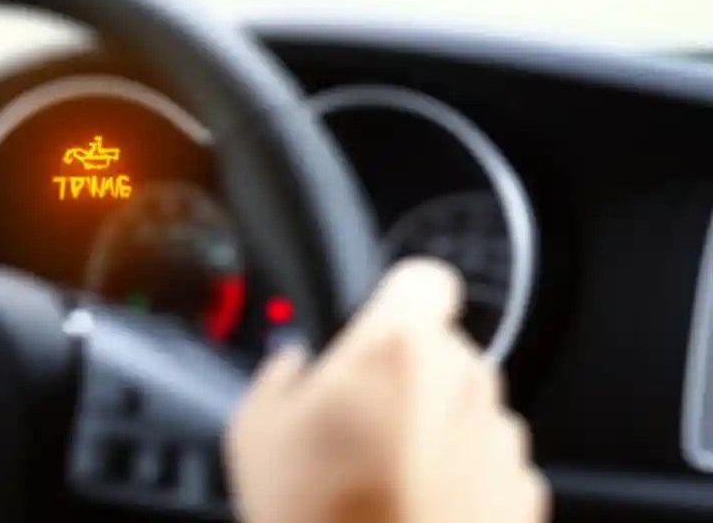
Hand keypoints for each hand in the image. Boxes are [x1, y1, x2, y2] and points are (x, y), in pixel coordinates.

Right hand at [225, 258, 547, 522]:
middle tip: (360, 420)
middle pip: (442, 349)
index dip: (396, 298)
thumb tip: (294, 370)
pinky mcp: (522, 495)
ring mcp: (500, 442)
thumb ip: (281, 376)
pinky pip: (488, 463)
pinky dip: (460, 478)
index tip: (376, 323)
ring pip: (467, 408)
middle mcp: (462, 384)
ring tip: (383, 477)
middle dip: (407, 375)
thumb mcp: (254, 434)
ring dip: (435, 428)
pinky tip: (413, 509)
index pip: (424, 277)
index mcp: (397, 350)